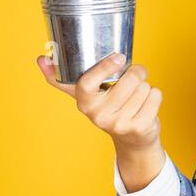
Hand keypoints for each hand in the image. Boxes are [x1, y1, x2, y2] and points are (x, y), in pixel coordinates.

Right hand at [37, 52, 162, 152]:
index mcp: (84, 103)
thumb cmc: (108, 108)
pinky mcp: (140, 127)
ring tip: (136, 96)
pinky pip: (155, 96)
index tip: (118, 57)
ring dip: (145, 86)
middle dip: (136, 72)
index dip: (104, 68)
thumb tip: (40, 59)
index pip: (87, 83)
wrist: (132, 139)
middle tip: (132, 78)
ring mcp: (120, 124)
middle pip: (129, 79)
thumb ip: (62, 77)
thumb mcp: (86, 95)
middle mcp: (99, 116)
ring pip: (144, 86)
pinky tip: (146, 105)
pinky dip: (155, 95)